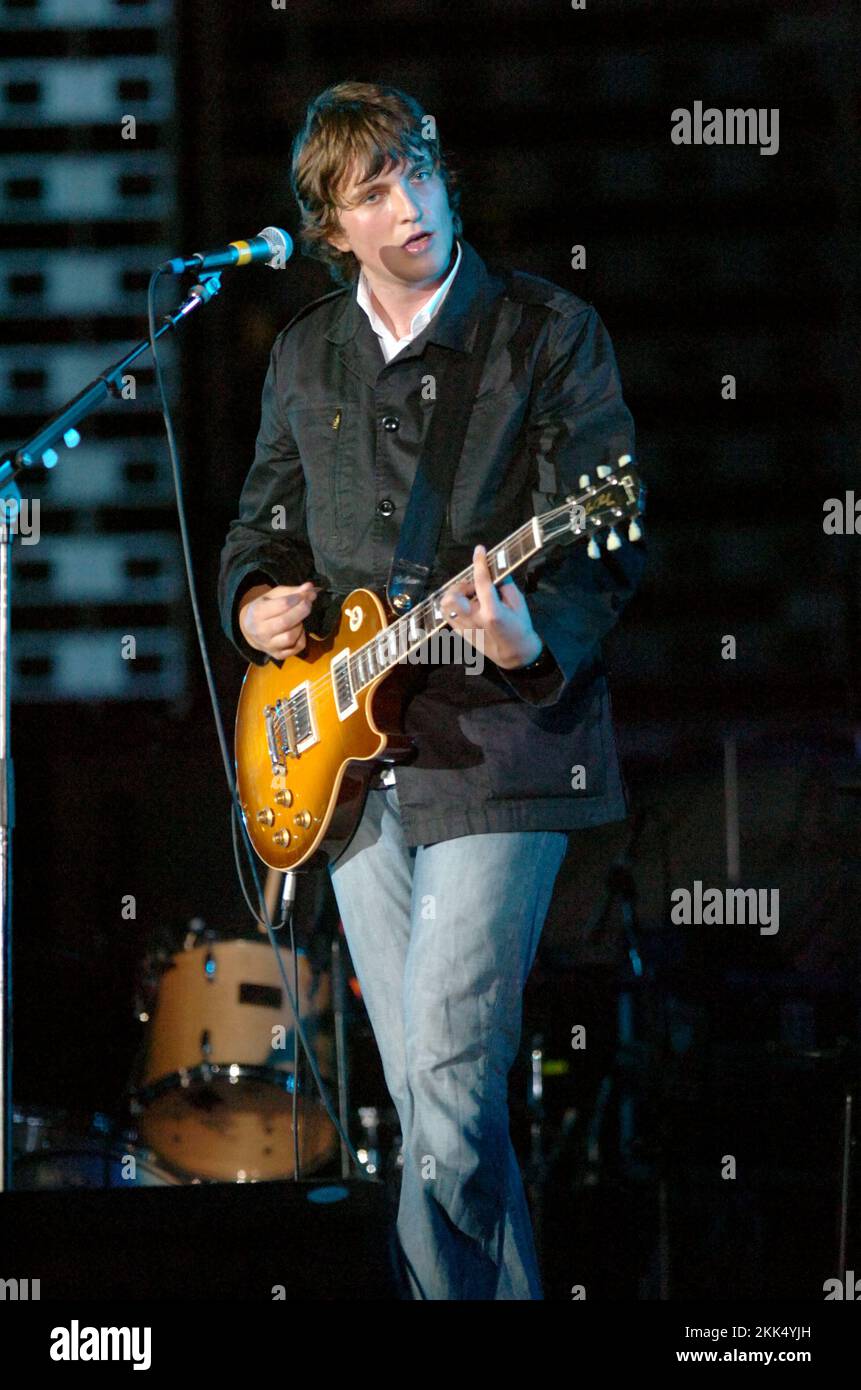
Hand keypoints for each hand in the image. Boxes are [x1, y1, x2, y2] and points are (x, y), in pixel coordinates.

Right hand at [238, 580, 318, 660]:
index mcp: (257, 612)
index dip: (298, 598)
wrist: (250, 630)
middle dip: (302, 611)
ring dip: (300, 626)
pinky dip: (302, 638)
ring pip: (291, 637)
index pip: (282, 604)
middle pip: (286, 622)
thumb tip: (310, 588)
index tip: (306, 594)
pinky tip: (298, 631)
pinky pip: (297, 647)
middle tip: (308, 604)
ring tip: (298, 619)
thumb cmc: (265, 608)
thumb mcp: (274, 596)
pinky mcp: (278, 655)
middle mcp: (260, 631)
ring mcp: (268, 645)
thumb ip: (292, 591)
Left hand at [440, 545, 542, 669]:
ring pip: (445, 606)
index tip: (480, 550)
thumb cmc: (520, 628)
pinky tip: (467, 606)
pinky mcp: (461, 634)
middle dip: (461, 586)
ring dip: (455, 596)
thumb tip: (496, 569)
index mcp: (492, 612)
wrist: (515, 655)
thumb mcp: (519, 604)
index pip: (482, 582)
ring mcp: (465, 629)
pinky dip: (455, 606)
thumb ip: (505, 585)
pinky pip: (448, 615)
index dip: (480, 563)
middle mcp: (475, 620)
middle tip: (473, 587)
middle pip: (452, 597)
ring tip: (468, 597)